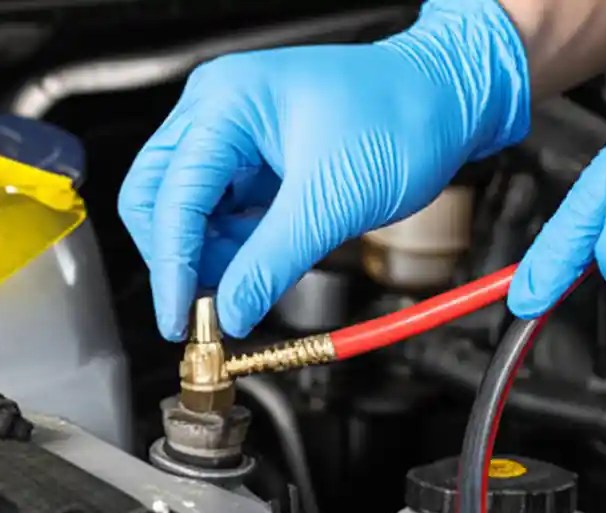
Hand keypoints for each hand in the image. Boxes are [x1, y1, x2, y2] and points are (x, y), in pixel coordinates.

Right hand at [119, 0, 531, 338]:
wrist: (449, 98)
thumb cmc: (403, 116)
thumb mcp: (331, 204)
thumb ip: (270, 264)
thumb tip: (232, 311)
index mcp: (225, 104)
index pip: (172, 197)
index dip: (172, 268)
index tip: (179, 320)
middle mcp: (216, 109)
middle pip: (156, 198)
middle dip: (177, 258)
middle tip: (203, 309)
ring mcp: (230, 131)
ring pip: (184, 208)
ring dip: (206, 255)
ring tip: (243, 285)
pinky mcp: (251, 156)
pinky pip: (218, 210)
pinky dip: (229, 245)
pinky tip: (254, 265)